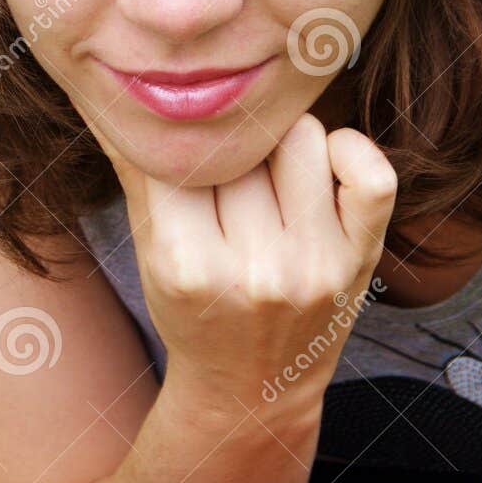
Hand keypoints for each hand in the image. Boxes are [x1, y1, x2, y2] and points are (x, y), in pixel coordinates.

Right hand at [90, 113, 397, 409]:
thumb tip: (108, 94)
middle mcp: (254, 269)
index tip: (183, 150)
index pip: (180, 155)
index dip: (181, 143)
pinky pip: (372, 176)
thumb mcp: (149, 251)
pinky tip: (323, 162)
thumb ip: (135, 171)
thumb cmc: (193, 309)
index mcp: (185, 265)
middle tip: (228, 173)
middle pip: (243, 143)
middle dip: (230, 147)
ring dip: (282, 142)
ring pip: (302, 138)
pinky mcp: (358, 260)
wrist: (253, 388)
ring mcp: (313, 265)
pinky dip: (351, 150)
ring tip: (268, 171)